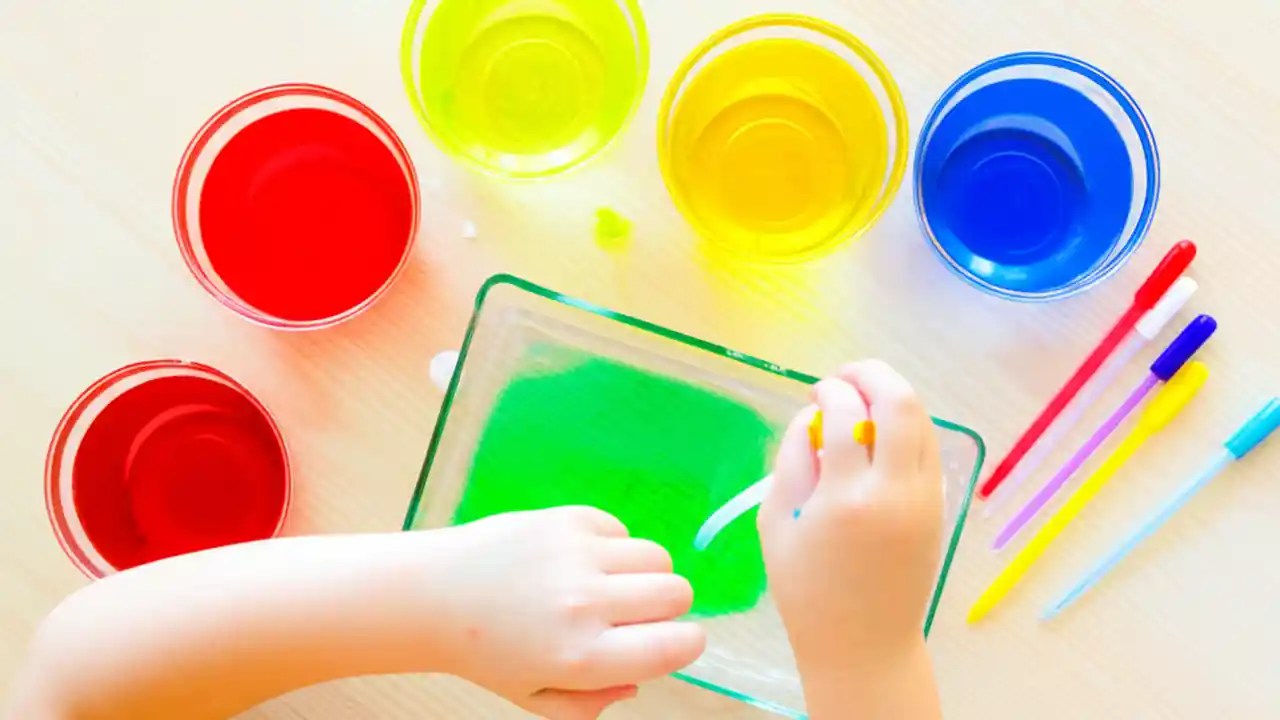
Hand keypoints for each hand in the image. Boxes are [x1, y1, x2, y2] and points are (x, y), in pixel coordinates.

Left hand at [425, 506, 705, 719]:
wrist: (434, 596)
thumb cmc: (487, 652)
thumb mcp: (538, 699)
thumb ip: (594, 702)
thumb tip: (637, 678)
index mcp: (582, 658)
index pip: (676, 645)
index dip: (688, 643)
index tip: (678, 640)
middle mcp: (584, 604)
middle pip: (677, 592)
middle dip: (668, 607)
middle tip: (634, 613)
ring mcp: (576, 556)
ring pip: (657, 556)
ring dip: (644, 573)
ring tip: (607, 584)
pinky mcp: (566, 519)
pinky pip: (621, 529)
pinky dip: (611, 546)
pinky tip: (577, 561)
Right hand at [758, 360, 942, 674]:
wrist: (863, 644)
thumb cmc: (806, 589)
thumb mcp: (777, 521)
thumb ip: (792, 459)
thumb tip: (814, 415)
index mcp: (847, 498)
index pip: (846, 415)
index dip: (829, 391)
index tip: (816, 392)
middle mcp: (896, 492)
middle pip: (900, 402)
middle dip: (872, 375)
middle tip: (846, 376)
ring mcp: (926, 498)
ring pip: (923, 420)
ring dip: (892, 397)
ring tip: (862, 399)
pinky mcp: (939, 507)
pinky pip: (928, 447)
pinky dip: (907, 427)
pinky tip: (881, 432)